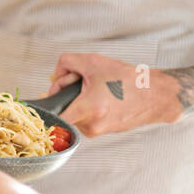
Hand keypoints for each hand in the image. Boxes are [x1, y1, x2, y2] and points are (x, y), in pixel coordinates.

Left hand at [43, 54, 183, 136]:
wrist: (156, 96)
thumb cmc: (128, 79)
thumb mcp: (93, 62)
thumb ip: (66, 64)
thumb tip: (52, 76)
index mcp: (88, 109)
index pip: (53, 118)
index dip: (44, 108)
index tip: (37, 103)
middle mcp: (91, 125)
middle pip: (60, 110)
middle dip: (63, 93)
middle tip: (76, 80)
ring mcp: (96, 131)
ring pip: (71, 113)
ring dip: (74, 99)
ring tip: (94, 87)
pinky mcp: (101, 132)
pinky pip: (82, 117)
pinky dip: (84, 106)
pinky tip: (98, 96)